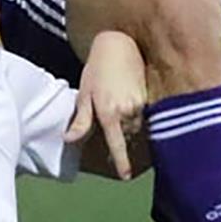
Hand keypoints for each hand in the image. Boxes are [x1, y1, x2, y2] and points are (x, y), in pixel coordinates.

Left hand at [65, 30, 147, 178]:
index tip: (125, 176)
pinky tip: (132, 111)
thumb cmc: (96, 70)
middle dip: (123, 143)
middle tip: (114, 142)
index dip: (121, 161)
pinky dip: (139, 120)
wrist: (118, 45)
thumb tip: (69, 140)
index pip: (116, 143)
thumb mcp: (84, 94)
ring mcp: (141, 104)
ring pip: (138, 128)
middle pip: (128, 138)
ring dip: (131, 131)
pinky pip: (147, 117)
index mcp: (109, 112)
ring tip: (122, 121)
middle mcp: (128, 110)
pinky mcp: (151, 97)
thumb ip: (81, 120)